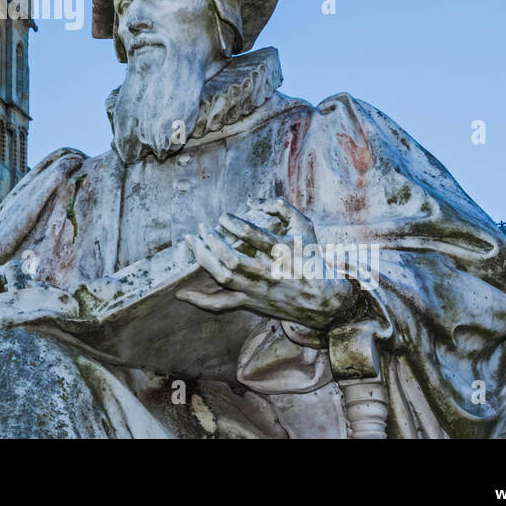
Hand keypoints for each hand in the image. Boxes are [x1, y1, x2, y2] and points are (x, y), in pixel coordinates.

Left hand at [175, 198, 357, 329]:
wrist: (324, 299)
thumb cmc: (311, 257)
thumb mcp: (304, 226)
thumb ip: (281, 207)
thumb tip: (252, 201)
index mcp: (283, 252)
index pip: (254, 236)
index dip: (234, 224)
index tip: (222, 216)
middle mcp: (269, 273)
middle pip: (233, 259)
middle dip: (213, 241)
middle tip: (203, 228)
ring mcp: (258, 289)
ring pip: (224, 277)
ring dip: (204, 259)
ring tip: (194, 243)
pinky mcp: (251, 302)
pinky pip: (222, 304)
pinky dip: (201, 301)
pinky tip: (182, 294)